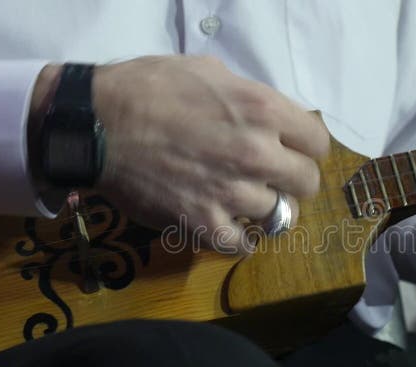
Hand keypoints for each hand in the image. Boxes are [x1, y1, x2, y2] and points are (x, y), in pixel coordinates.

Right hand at [51, 56, 327, 252]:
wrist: (97, 125)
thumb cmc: (150, 88)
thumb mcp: (210, 72)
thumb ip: (251, 98)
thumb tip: (272, 119)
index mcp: (262, 111)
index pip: (318, 143)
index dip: (305, 147)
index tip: (291, 150)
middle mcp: (257, 154)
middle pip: (307, 183)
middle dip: (291, 179)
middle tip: (270, 176)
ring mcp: (232, 194)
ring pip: (277, 215)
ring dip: (262, 207)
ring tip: (241, 199)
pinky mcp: (204, 225)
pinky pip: (243, 246)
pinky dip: (240, 240)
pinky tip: (231, 227)